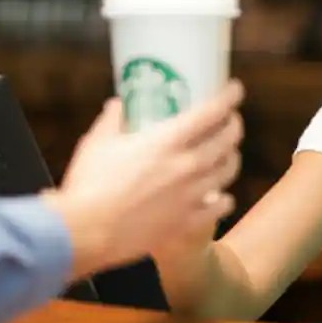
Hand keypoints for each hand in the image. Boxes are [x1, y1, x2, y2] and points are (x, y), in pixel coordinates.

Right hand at [42, 81, 244, 279]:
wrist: (86, 232)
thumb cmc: (89, 185)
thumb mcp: (97, 143)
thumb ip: (112, 120)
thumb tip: (118, 104)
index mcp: (168, 141)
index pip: (212, 111)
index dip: (229, 97)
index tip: (235, 90)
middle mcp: (188, 165)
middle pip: (227, 139)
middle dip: (234, 124)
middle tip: (230, 119)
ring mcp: (192, 195)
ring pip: (229, 170)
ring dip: (231, 157)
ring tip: (227, 153)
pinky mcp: (188, 222)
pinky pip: (221, 205)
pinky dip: (224, 198)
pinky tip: (219, 195)